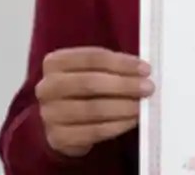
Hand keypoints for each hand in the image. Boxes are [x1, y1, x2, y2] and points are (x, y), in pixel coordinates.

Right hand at [35, 46, 154, 157]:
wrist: (59, 122)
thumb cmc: (81, 91)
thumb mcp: (88, 71)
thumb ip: (109, 67)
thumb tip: (141, 71)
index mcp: (54, 62)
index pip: (92, 57)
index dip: (121, 63)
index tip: (144, 68)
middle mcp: (47, 87)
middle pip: (90, 83)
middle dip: (124, 85)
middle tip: (147, 88)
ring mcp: (50, 114)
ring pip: (92, 109)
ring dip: (122, 107)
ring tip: (141, 106)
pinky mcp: (58, 138)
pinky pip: (93, 131)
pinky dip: (117, 125)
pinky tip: (131, 121)